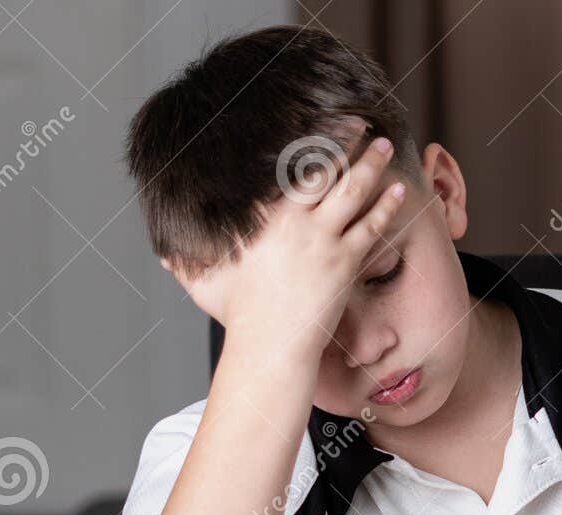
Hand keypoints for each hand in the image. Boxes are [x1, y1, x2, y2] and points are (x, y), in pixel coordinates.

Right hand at [169, 138, 406, 362]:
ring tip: (385, 145)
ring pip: (353, 189)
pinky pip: (371, 225)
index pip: (289, 168)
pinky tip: (399, 190)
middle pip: (325, 168)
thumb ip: (185, 264)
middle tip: (361, 122)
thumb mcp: (205, 284)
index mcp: (263, 218)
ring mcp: (322, 239)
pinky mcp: (344, 261)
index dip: (310, 142)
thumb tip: (162, 257)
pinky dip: (386, 205)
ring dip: (371, 163)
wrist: (271, 345)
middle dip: (345, 140)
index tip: (322, 126)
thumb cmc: (239, 318)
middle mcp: (294, 221)